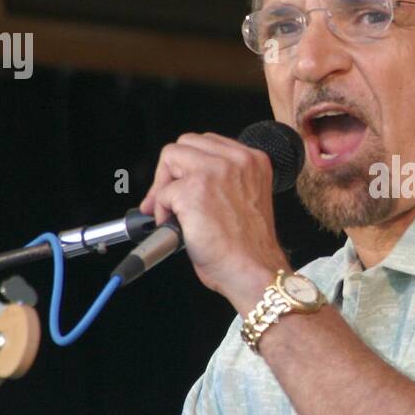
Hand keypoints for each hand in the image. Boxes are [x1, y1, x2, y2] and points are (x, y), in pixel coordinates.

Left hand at [138, 133, 290, 312]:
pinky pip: (161, 194)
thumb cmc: (251, 247)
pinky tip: (176, 228)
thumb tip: (187, 181)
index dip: (190, 165)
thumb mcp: (248, 199)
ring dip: (163, 187)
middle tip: (168, 198)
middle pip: (186, 144)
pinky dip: (160, 213)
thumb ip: (225, 181)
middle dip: (172, 172)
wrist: (254, 271)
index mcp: (254, 160)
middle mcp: (236, 160)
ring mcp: (213, 172)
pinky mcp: (192, 191)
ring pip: (170, 157)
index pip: (209, 143)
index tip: (183, 183)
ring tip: (171, 213)